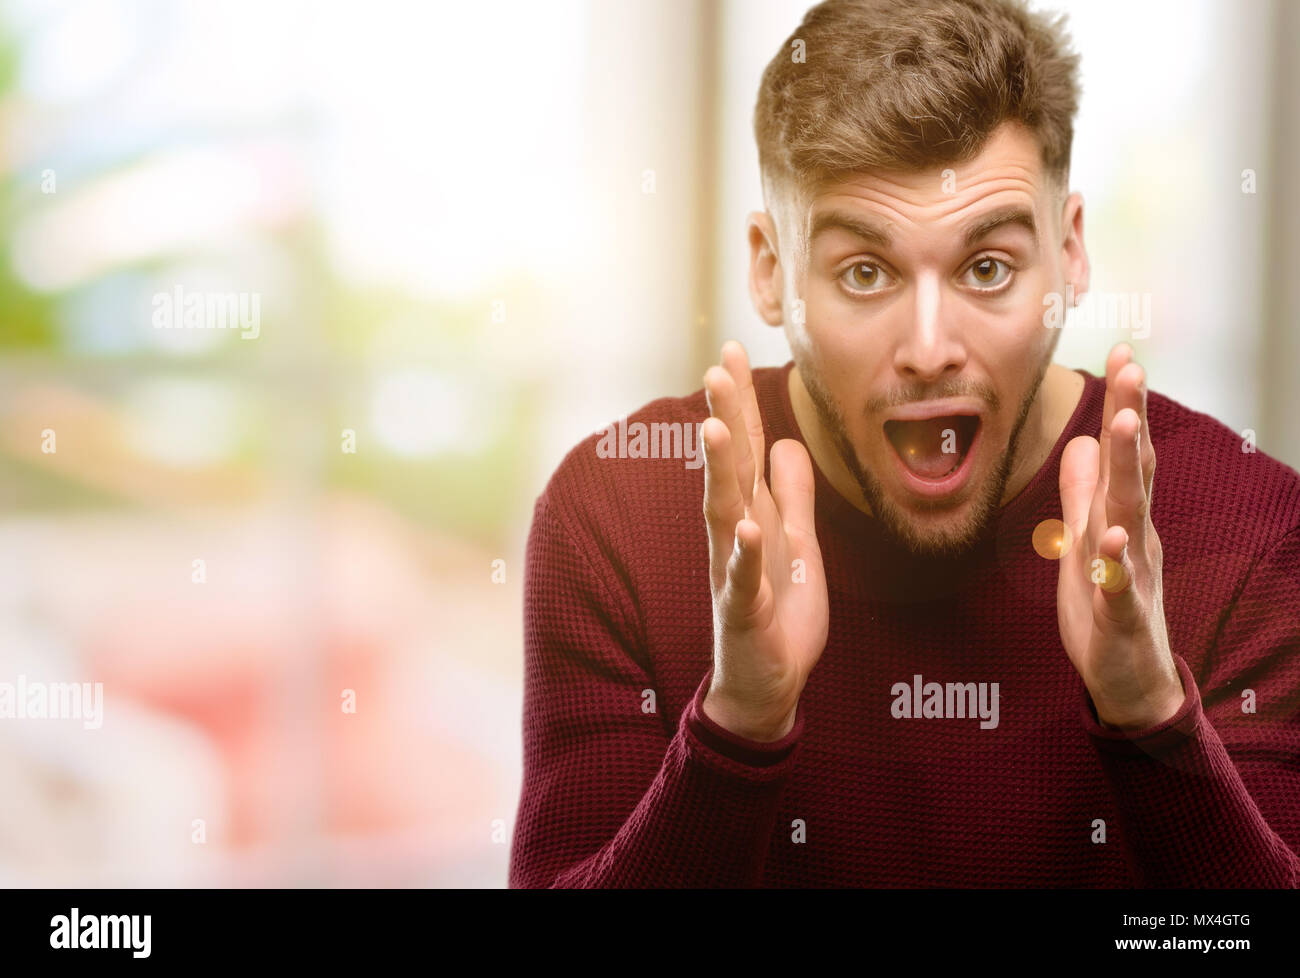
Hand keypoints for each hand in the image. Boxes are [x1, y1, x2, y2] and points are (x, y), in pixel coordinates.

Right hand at [700, 341, 828, 741]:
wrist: (767, 684)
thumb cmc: (779, 613)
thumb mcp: (796, 544)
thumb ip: (792, 495)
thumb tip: (786, 442)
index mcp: (751, 515)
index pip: (741, 448)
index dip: (737, 401)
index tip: (728, 348)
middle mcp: (734, 535)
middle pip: (727, 468)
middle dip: (722, 418)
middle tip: (715, 368)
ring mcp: (733, 572)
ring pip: (724, 513)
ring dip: (719, 472)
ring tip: (714, 429)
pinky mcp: (744, 611)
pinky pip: (743, 578)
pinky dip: (744, 553)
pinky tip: (747, 526)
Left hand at [1057, 343, 1184, 729]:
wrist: (1130, 680)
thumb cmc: (1106, 606)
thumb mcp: (1087, 540)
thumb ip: (1083, 494)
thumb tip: (1081, 443)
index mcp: (1124, 517)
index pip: (1129, 453)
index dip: (1125, 404)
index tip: (1122, 353)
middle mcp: (1134, 537)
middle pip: (1136, 469)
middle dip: (1134, 416)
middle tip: (1132, 366)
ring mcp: (1130, 575)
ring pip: (1130, 515)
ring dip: (1130, 471)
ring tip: (1125, 425)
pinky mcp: (1119, 615)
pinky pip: (1118, 586)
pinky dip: (1114, 563)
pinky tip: (1111, 539)